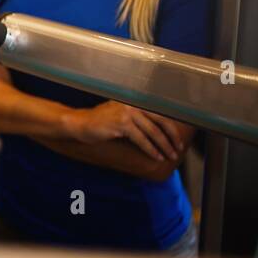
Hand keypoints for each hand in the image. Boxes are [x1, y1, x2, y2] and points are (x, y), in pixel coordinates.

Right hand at [62, 100, 185, 162]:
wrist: (79, 124)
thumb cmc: (97, 123)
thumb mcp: (119, 114)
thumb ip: (135, 117)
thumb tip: (154, 130)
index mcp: (134, 101)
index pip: (159, 113)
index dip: (171, 127)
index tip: (177, 139)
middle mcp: (133, 104)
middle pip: (161, 121)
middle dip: (172, 137)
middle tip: (178, 148)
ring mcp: (128, 113)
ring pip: (153, 131)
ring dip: (163, 145)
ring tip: (169, 155)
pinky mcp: (122, 124)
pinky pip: (141, 139)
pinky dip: (151, 149)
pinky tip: (156, 156)